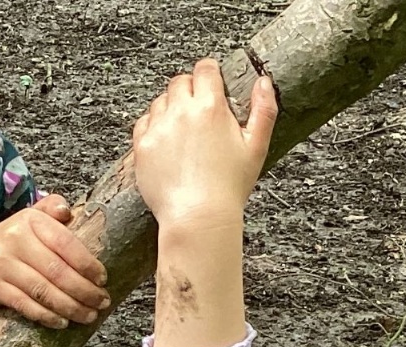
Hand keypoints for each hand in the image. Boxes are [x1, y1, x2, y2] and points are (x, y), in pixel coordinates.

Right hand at [0, 196, 109, 343]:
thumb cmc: (11, 245)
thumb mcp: (28, 221)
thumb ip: (49, 210)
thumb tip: (67, 210)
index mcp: (29, 220)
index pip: (65, 243)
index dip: (87, 264)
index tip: (103, 279)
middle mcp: (14, 239)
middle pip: (57, 271)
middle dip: (84, 291)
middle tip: (101, 303)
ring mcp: (0, 263)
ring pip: (43, 291)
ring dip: (70, 307)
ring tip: (87, 316)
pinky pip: (25, 305)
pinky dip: (46, 316)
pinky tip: (61, 322)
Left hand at [133, 61, 276, 233]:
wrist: (197, 218)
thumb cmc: (228, 188)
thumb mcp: (256, 148)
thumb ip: (263, 110)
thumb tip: (263, 82)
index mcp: (211, 107)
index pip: (205, 69)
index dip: (209, 74)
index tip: (211, 83)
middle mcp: (182, 112)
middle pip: (179, 82)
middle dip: (189, 91)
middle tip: (197, 113)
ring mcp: (159, 129)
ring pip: (160, 102)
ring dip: (170, 109)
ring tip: (182, 132)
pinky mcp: (142, 148)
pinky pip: (143, 124)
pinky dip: (152, 127)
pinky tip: (165, 142)